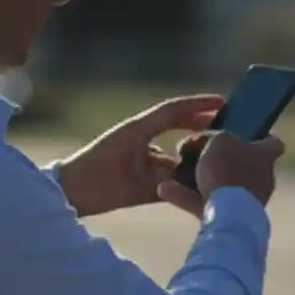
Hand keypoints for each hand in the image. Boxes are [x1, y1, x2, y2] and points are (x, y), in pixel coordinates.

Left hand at [54, 95, 222, 216]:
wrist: (68, 194)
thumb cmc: (94, 177)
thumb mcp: (131, 175)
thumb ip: (161, 176)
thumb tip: (190, 177)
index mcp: (137, 129)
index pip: (173, 110)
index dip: (198, 105)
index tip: (221, 101)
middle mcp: (140, 138)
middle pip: (176, 125)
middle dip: (200, 124)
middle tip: (226, 125)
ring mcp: (138, 157)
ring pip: (172, 152)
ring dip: (190, 155)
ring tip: (214, 160)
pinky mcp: (135, 176)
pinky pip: (163, 172)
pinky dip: (177, 175)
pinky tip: (194, 184)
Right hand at [157, 132, 285, 216]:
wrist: (228, 214)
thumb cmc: (229, 170)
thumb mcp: (219, 140)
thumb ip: (214, 136)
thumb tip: (204, 142)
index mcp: (266, 156)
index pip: (273, 142)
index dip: (260, 135)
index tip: (242, 133)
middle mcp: (262, 179)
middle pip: (241, 164)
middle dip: (219, 159)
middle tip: (195, 152)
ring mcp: (248, 201)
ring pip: (220, 185)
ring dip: (198, 178)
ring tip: (174, 172)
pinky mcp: (231, 218)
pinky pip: (206, 203)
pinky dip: (188, 197)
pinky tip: (166, 189)